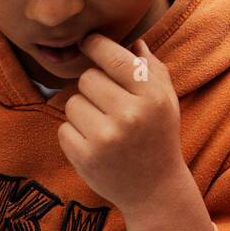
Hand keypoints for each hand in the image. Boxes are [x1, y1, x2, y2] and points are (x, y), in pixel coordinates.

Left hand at [57, 34, 183, 212]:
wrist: (154, 189)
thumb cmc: (158, 137)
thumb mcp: (166, 100)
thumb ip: (151, 68)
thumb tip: (134, 41)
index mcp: (152, 96)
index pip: (113, 58)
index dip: (95, 45)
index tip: (88, 42)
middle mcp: (130, 115)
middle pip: (87, 78)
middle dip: (93, 87)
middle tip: (107, 104)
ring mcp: (106, 138)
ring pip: (72, 103)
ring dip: (82, 111)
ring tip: (103, 126)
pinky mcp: (86, 157)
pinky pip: (63, 128)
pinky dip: (74, 134)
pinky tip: (93, 143)